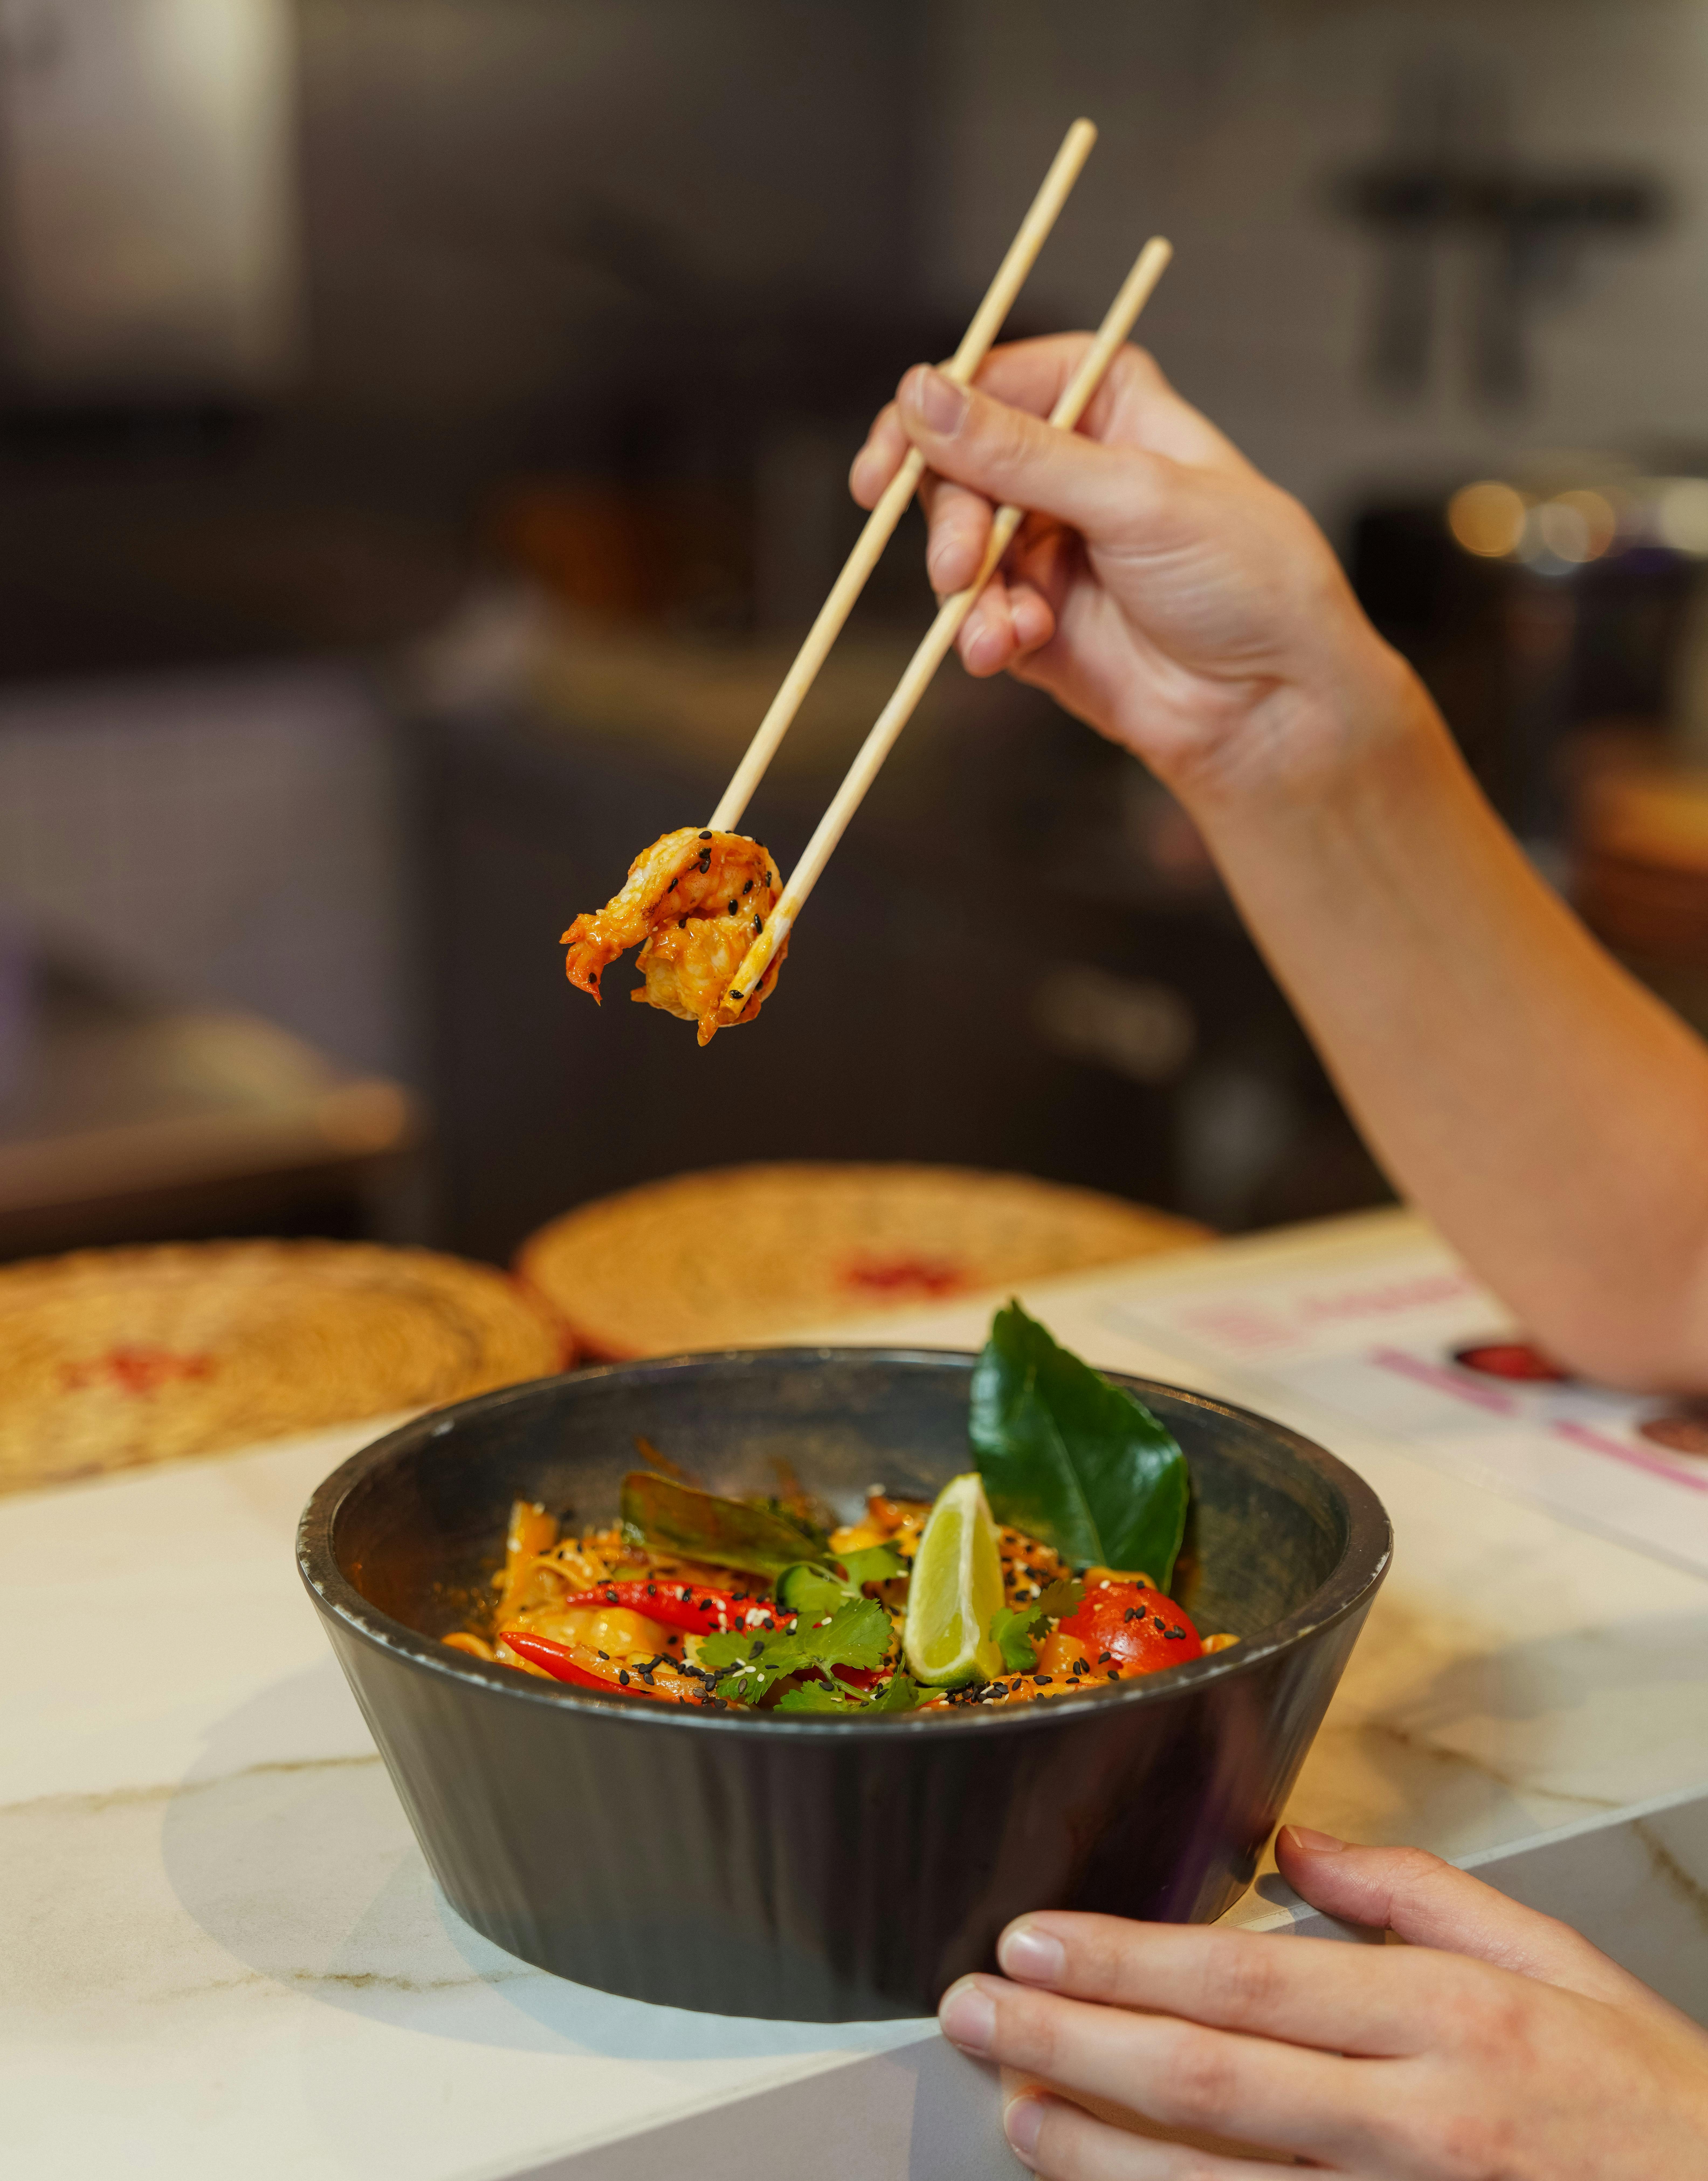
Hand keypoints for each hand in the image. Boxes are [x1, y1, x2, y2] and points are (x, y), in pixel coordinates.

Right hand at [849, 343, 1418, 811]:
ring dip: (966, 592)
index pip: (989, 385)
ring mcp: (1049, 548)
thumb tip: (922, 396)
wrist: (1274, 703)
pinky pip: (977, 616)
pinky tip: (1011, 650)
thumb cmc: (1244, 579)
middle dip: (950, 523)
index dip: (929, 419)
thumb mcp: (1134, 497)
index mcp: (1106, 404)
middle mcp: (1070, 469)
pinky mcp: (1036, 622)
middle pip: (958, 470)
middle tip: (957, 567)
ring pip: (958, 549)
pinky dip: (983, 633)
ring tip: (998, 630)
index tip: (887, 465)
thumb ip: (1021, 454)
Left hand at [937, 1826, 1707, 2176]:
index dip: (1124, 1963)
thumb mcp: (1555, 1963)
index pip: (1244, 1984)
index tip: (1032, 1942)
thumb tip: (1301, 1846)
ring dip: (1097, 2152)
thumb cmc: (1649, 2103)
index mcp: (1449, 2023)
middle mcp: (1416, 2125)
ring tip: (1010, 2108)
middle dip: (1071, 2044)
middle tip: (973, 2012)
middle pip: (1207, 2082)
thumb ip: (1419, 1895)